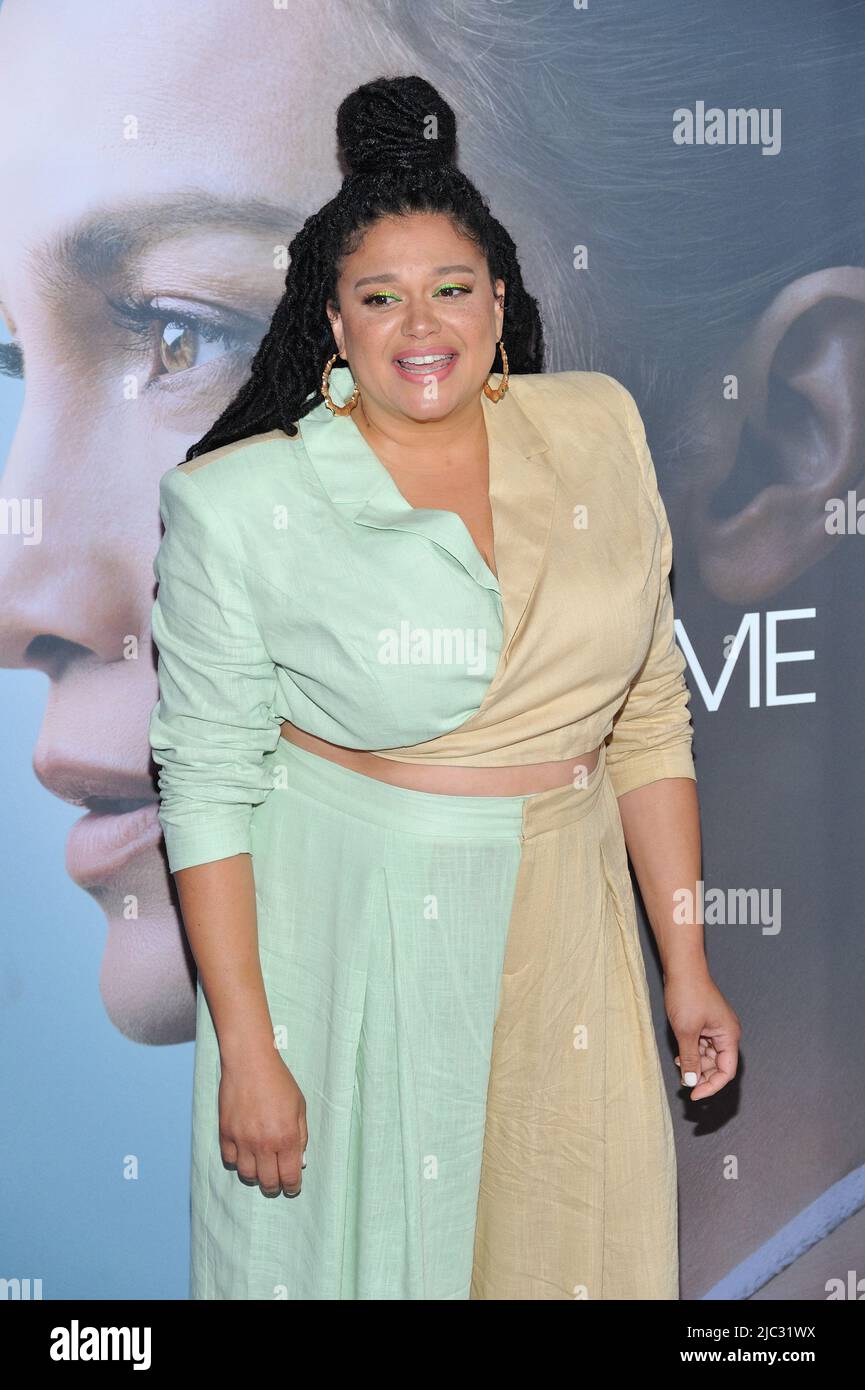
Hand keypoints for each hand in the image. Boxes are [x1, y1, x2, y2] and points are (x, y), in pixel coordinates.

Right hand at [218, 1048, 307, 1196]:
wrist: (250, 1062)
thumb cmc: (278, 1081)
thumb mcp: (299, 1106)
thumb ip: (301, 1135)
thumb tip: (299, 1161)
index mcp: (287, 1137)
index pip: (290, 1176)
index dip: (292, 1187)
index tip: (292, 1188)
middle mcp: (264, 1143)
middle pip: (268, 1182)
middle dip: (274, 1187)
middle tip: (276, 1183)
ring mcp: (243, 1140)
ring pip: (247, 1175)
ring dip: (256, 1175)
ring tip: (260, 1168)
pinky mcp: (225, 1133)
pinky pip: (230, 1160)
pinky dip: (238, 1161)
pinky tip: (244, 1153)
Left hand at [664, 971, 740, 1099]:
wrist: (682, 969)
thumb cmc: (687, 995)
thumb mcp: (686, 1032)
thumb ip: (690, 1059)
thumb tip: (692, 1081)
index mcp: (729, 1036)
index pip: (727, 1071)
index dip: (711, 1086)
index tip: (694, 1095)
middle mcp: (726, 1033)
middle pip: (719, 1065)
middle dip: (702, 1075)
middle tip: (684, 1082)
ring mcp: (716, 1027)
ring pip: (709, 1056)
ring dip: (695, 1063)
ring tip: (678, 1065)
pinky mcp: (706, 1023)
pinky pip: (702, 1045)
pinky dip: (692, 1052)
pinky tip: (679, 1055)